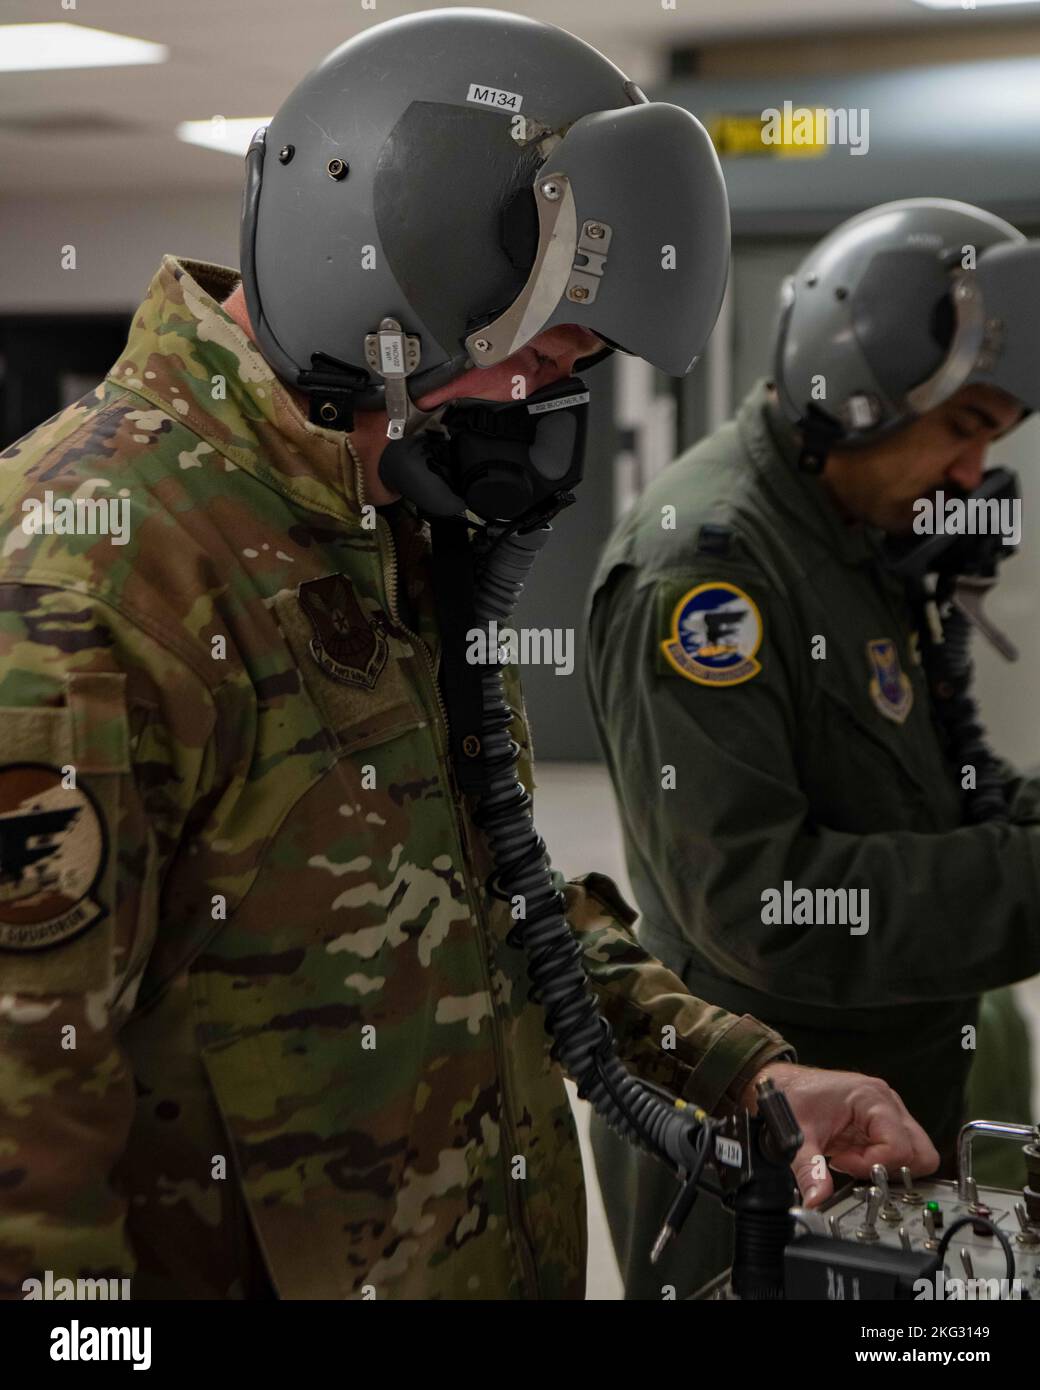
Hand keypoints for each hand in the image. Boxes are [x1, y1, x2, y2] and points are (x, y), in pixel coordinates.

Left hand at [740, 1061, 938, 1207]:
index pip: (898, 1147)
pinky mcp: (883, 1123)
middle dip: (891, 1170)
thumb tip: (817, 1199)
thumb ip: (809, 1170)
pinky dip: (881, 1162)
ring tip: (852, 1160)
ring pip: (916, 1154)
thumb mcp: (797, 1136)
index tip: (843, 1163)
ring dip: (887, 1167)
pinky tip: (853, 1157)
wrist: (782, 1085)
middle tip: (856, 1167)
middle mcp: (887, 1102)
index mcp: (871, 1097)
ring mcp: (889, 1112)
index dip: (872, 1165)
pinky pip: (899, 1152)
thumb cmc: (792, 1097)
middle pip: (920, 1152)